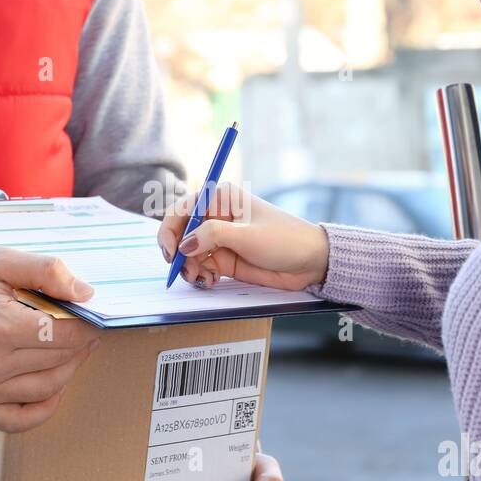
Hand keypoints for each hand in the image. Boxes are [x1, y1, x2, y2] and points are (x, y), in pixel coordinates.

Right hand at [0, 247, 101, 432]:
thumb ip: (44, 271)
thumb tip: (85, 293)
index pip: (64, 334)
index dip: (86, 325)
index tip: (91, 316)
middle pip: (59, 361)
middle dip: (79, 345)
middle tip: (83, 329)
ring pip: (47, 390)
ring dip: (67, 370)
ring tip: (69, 349)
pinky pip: (20, 420)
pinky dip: (44, 407)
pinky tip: (52, 385)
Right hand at [157, 182, 329, 290]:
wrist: (311, 261)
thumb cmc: (285, 239)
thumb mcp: (247, 236)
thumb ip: (212, 236)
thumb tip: (184, 244)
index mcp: (221, 198)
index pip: (183, 209)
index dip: (170, 230)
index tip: (171, 252)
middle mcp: (216, 216)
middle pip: (182, 233)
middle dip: (179, 254)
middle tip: (186, 272)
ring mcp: (219, 239)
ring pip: (189, 253)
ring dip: (190, 268)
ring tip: (202, 279)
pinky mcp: (224, 258)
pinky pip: (201, 266)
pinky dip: (200, 275)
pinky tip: (211, 281)